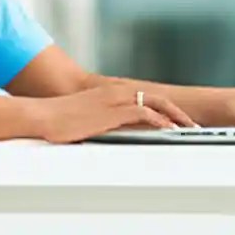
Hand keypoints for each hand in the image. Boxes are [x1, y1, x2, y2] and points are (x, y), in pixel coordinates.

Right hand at [21, 83, 196, 143]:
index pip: (146, 98)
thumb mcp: (85, 121)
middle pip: (157, 98)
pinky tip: (170, 131)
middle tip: (193, 125)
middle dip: (178, 112)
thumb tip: (107, 141)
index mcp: (111, 94)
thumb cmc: (58, 121)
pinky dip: (160, 120)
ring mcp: (115, 100)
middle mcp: (116, 93)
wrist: (42, 116)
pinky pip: (144, 112)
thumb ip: (101, 126)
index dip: (165, 109)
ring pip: (156, 103)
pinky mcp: (112, 111)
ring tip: (189, 129)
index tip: (178, 121)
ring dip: (176, 116)